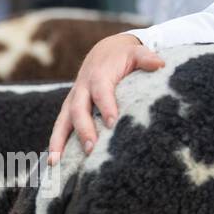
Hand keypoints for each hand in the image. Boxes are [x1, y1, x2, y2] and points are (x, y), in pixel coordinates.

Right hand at [47, 35, 163, 164]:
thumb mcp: (136, 52)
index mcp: (99, 76)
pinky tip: (53, 162)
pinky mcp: (69, 108)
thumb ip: (147, 57)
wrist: (104, 51)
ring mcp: (73, 99)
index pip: (102, 92)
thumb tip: (160, 63)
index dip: (106, 106)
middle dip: (84, 129)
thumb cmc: (123, 56)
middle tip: (92, 147)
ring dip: (58, 141)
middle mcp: (82, 89)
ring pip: (63, 120)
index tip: (113, 123)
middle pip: (79, 109)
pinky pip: (60, 126)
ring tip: (56, 161)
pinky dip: (55, 142)